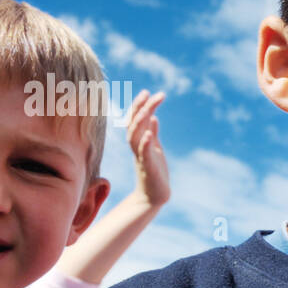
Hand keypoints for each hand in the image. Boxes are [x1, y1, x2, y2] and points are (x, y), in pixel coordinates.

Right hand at [126, 89, 168, 206]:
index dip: (139, 106)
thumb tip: (154, 117)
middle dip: (139, 108)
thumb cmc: (154, 172)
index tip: (147, 92)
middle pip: (133, 124)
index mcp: (139, 141)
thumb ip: (153, 133)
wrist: (155, 195)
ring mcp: (140, 157)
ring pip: (135, 136)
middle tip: (149, 93)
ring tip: (149, 108)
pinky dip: (146, 143)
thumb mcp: (155, 149)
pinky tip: (150, 133)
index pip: (134, 120)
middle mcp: (137, 147)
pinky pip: (143, 153)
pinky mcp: (147, 167)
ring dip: (141, 121)